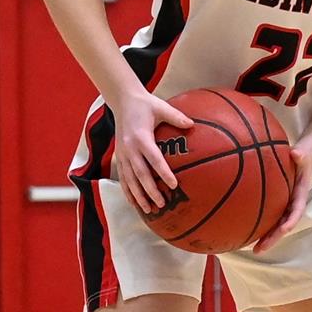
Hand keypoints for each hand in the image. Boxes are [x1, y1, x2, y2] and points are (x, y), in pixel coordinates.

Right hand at [110, 89, 194, 215]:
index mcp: (141, 138)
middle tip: (162, 204)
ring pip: (129, 180)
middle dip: (150, 191)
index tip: (173, 184)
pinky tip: (134, 203)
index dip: (163, 172)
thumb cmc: (145, 104)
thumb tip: (192, 124)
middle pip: (140, 174)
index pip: (154, 159)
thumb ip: (176, 117)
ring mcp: (122, 154)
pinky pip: (123, 177)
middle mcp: (129, 149)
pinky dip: (128, 191)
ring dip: (138, 196)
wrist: (122, 101)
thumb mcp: (161, 107)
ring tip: (148, 210)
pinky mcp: (118, 157)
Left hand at [251, 143, 311, 254]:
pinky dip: (258, 226)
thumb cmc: (302, 157)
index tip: (284, 230)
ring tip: (252, 249)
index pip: (296, 211)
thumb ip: (301, 155)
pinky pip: (267, 218)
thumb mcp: (303, 154)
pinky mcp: (276, 205)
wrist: (303, 160)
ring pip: (275, 225)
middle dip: (272, 238)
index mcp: (300, 195)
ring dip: (265, 238)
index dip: (290, 222)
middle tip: (258, 249)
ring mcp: (284, 206)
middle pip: (283, 226)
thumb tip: (295, 153)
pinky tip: (244, 232)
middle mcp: (292, 205)